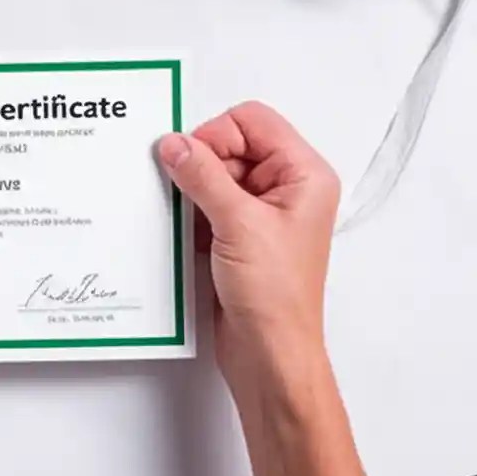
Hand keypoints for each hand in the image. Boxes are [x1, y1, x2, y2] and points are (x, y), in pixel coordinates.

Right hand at [158, 100, 338, 368]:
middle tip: (184, 192)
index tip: (190, 161)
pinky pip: (205, 204)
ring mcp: (260, 213)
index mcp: (303, 175)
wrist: (269, 353)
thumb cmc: (277, 298)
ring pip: (213, 175)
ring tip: (190, 220)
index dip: (215, 134)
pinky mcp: (237, 235)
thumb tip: (173, 143)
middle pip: (230, 145)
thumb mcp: (237, 224)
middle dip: (200, 165)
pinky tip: (185, 234)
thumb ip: (202, 176)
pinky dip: (188, 213)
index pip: (252, 121)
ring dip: (191, 192)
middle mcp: (285, 189)